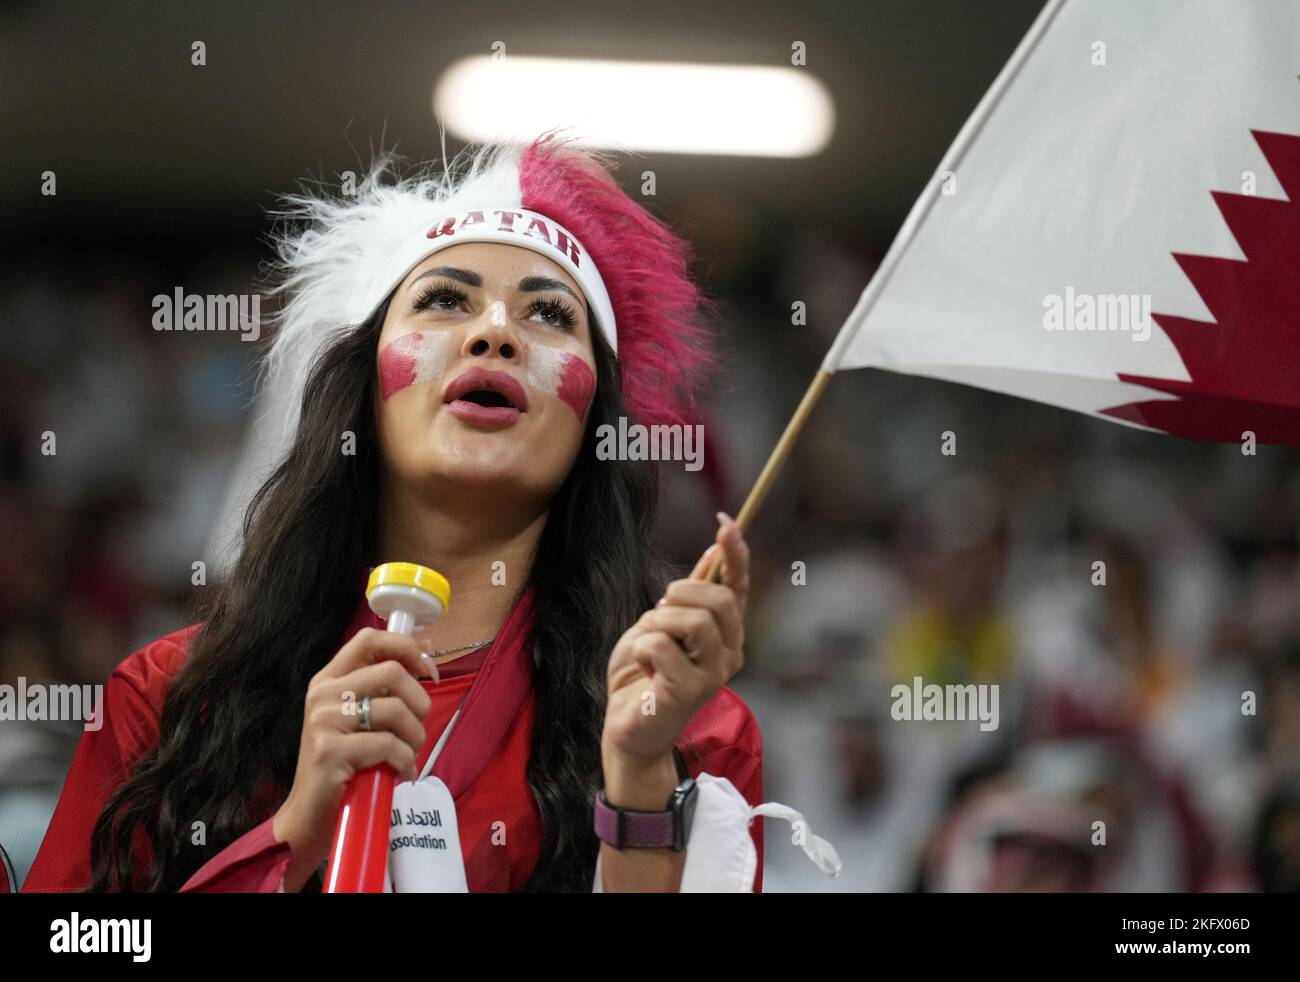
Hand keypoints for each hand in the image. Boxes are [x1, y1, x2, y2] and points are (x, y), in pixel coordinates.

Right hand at [272, 628, 433, 890]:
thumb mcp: (356, 719)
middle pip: (392, 672)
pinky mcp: (330, 752)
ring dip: (415, 737)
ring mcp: (323, 722)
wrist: (308, 817)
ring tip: (408, 755)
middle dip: (419, 702)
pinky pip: (389, 745)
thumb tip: (425, 654)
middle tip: (416, 729)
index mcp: (328, 679)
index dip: (405, 647)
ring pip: (395, 710)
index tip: (426, 670)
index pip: (369, 639)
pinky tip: (401, 773)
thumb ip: (380, 689)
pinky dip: (405, 761)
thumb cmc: (342, 766)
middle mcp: (322, 694)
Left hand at [601, 513, 748, 804]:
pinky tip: (642, 668)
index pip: (739, 586)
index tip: (726, 522)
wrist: (627, 727)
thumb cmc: (643, 676)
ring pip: (691, 619)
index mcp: (726, 634)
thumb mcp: (662, 625)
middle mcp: (729, 654)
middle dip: (680, 592)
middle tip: (658, 611)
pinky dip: (640, 648)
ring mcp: (713, 675)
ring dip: (656, 623)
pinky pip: (660, 645)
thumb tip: (713, 552)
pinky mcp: (689, 693)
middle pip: (718, 599)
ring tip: (647, 645)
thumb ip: (688, 597)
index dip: (735, 553)